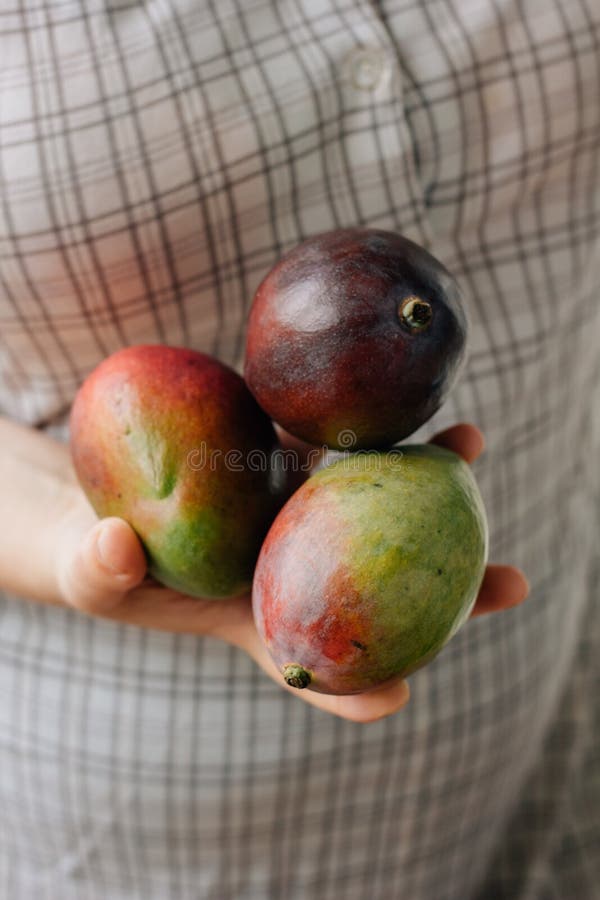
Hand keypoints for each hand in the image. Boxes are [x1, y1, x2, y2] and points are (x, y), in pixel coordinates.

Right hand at [54, 423, 527, 722]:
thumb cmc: (96, 555)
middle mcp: (288, 566)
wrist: (98, 498)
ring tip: (467, 444)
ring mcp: (291, 509)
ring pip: (368, 503)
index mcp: (250, 615)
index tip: (398, 697)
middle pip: (372, 589)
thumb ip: (97, 569)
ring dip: (423, 480)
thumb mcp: (87, 571)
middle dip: (444, 591)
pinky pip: (330, 441)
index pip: (305, 664)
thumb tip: (119, 544)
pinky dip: (364, 426)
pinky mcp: (281, 457)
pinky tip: (399, 399)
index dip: (351, 691)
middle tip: (507, 583)